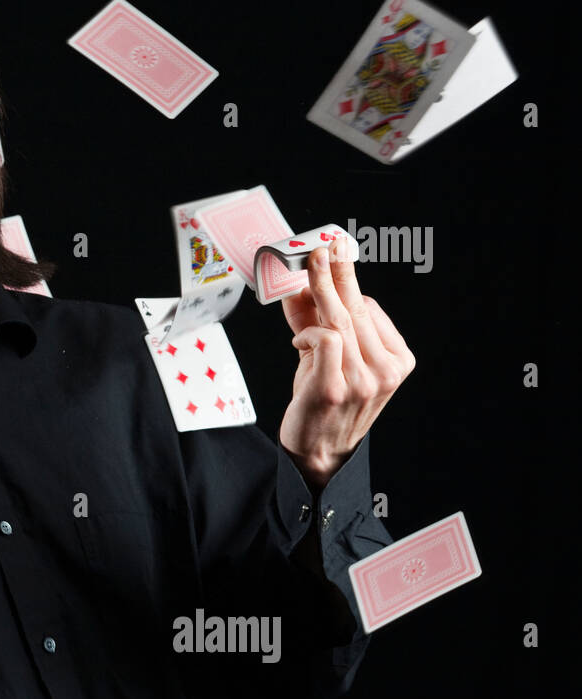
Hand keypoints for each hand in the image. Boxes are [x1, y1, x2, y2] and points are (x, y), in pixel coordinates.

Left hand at [278, 237, 415, 490]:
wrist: (319, 453)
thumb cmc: (324, 403)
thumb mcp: (328, 358)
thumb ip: (317, 323)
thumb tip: (300, 285)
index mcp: (397, 361)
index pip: (370, 308)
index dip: (346, 279)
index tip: (334, 251)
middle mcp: (386, 370)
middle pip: (357, 308)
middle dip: (335, 272)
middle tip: (323, 244)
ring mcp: (364, 381)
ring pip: (340, 320)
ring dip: (318, 293)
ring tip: (304, 274)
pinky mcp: (336, 389)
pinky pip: (325, 340)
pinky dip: (308, 333)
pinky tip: (299, 342)